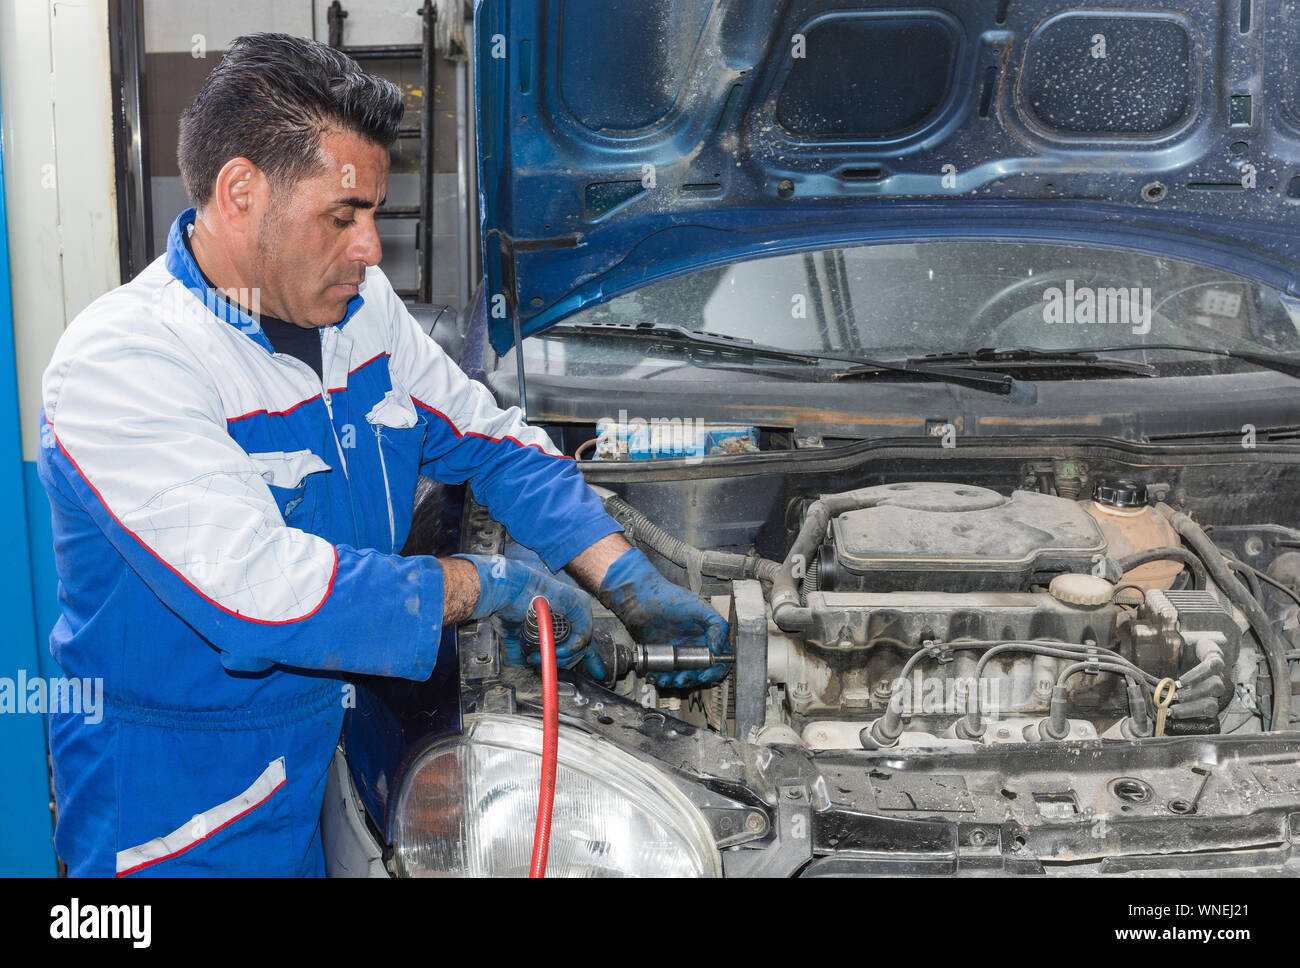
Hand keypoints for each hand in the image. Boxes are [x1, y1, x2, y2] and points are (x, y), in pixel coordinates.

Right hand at [452, 554, 596, 672]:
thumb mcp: (518, 635)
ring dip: (562, 657)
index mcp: (563, 615)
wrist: (506, 591)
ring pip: (583, 644)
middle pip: (585, 644)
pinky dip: (567, 649)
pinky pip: (581, 637)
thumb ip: (522, 649)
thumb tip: (521, 663)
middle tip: (553, 666)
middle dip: (571, 661)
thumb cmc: (509, 606)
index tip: (597, 673)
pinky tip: (553, 651)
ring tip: (542, 657)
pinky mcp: (580, 605)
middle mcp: (574, 610)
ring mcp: (579, 607)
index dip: (590, 659)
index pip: (582, 640)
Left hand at [596, 547, 730, 687]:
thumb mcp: (698, 607)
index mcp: (707, 635)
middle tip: (682, 678)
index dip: (714, 670)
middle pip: (700, 671)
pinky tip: (657, 675)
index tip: (704, 675)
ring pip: (683, 675)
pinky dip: (663, 677)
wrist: (640, 599)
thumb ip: (716, 626)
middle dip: (692, 678)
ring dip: (677, 681)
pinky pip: (665, 673)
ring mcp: (677, 652)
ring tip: (668, 679)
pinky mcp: (661, 656)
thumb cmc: (669, 597)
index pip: (719, 659)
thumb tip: (719, 649)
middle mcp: (694, 645)